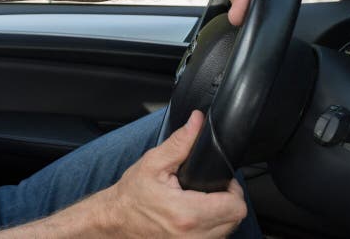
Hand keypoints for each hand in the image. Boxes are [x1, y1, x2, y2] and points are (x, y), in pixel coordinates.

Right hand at [106, 110, 246, 237]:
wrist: (115, 219)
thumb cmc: (131, 194)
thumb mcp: (154, 163)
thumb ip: (180, 142)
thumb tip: (197, 122)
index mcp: (187, 213)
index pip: (235, 206)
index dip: (232, 189)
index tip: (219, 181)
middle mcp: (192, 236)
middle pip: (235, 219)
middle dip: (227, 201)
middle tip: (209, 189)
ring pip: (227, 231)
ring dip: (220, 216)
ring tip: (200, 201)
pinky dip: (211, 227)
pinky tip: (196, 215)